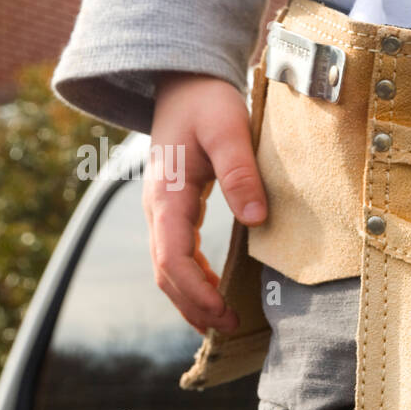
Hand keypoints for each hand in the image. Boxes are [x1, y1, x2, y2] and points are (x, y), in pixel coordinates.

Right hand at [142, 73, 266, 333]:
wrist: (185, 81)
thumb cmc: (207, 101)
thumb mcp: (228, 128)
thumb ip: (240, 172)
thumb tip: (254, 218)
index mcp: (166, 194)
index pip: (172, 258)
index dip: (197, 292)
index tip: (225, 313)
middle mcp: (156, 209)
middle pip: (165, 273)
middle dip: (194, 306)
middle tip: (231, 328)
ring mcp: (160, 211)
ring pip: (166, 269)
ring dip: (191, 300)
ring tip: (224, 323)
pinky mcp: (171, 211)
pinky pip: (175, 256)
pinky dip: (192, 281)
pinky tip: (215, 294)